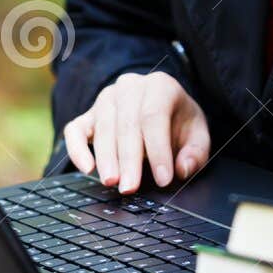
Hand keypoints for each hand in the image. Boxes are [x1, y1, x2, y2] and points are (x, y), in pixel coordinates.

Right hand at [63, 71, 210, 194]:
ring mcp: (106, 98)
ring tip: (112, 182)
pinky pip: (74, 129)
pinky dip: (77, 148)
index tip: (163, 179)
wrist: (161, 107)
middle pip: (126, 123)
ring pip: (102, 127)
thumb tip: (182, 169)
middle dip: (129, 159)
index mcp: (160, 86)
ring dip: (106, 157)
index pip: (154, 116)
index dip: (158, 150)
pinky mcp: (89, 113)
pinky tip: (87, 168)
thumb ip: (196, 153)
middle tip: (131, 187)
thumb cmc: (178, 123)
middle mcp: (130, 87)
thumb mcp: (197, 135)